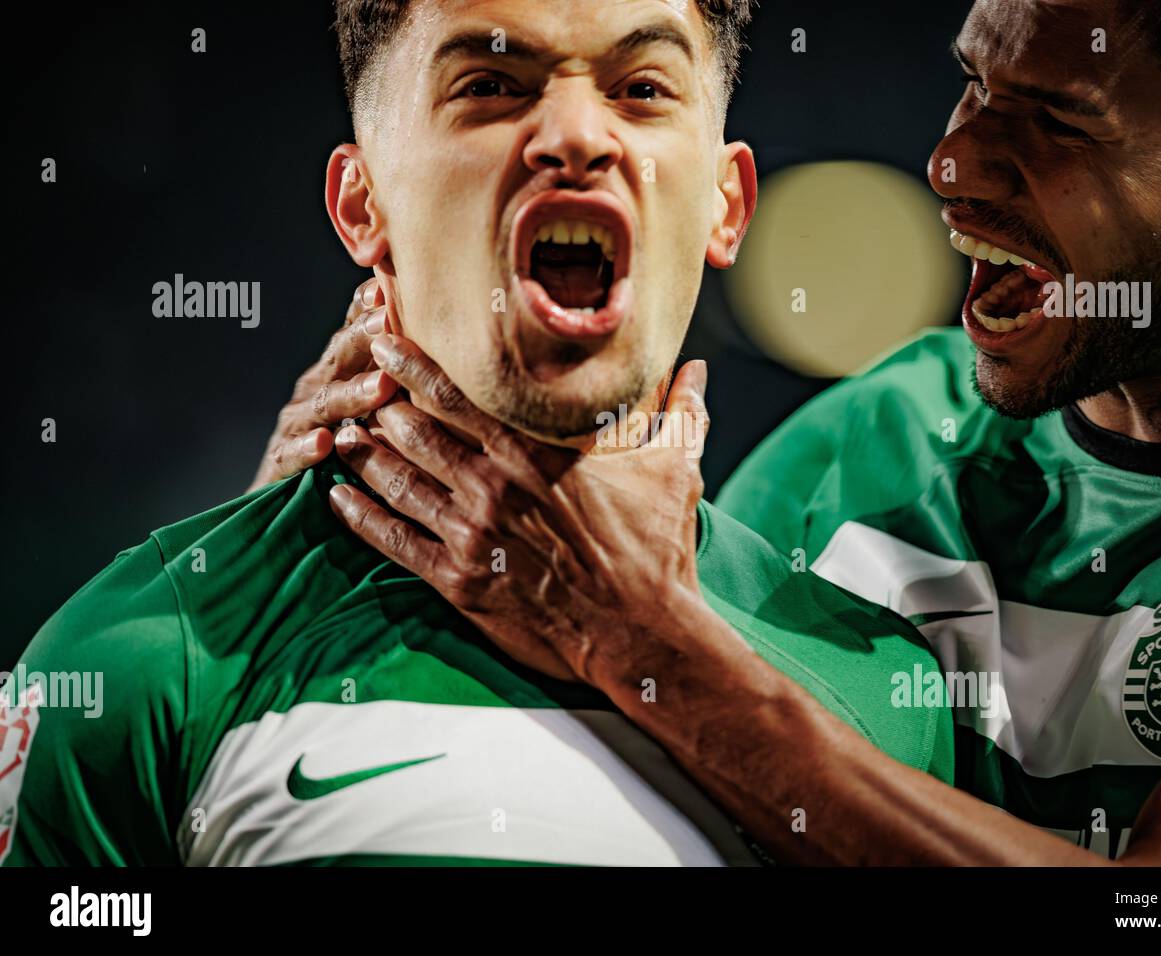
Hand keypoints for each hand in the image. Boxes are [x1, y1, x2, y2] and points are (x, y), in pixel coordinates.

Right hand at [247, 278, 398, 490]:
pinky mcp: (281, 463)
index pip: (355, 331)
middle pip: (341, 357)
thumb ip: (405, 373)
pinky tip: (324, 444)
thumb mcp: (381, 406)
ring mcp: (297, 424)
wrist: (294, 502)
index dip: (369, 309)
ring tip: (381, 387)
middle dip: (364, 338)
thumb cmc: (354, 447)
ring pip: (323, 403)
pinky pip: (292, 453)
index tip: (392, 288)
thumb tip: (458, 344)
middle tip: (389, 320)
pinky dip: (306, 449)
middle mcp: (317, 388)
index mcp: (342, 370)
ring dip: (351, 394)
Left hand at [327, 333, 711, 682]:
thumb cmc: (658, 551)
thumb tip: (698, 368)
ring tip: (340, 434)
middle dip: (379, 404)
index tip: (384, 338)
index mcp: (534, 455)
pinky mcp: (459, 582)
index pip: (456, 396)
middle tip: (354, 383)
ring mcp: (471, 537)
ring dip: (363, 456)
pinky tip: (336, 500)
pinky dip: (360, 520)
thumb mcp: (675, 472)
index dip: (412, 363)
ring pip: (397, 483)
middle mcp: (491, 488)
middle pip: (414, 433)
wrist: (642, 632)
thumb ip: (681, 412)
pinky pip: (394, 545)